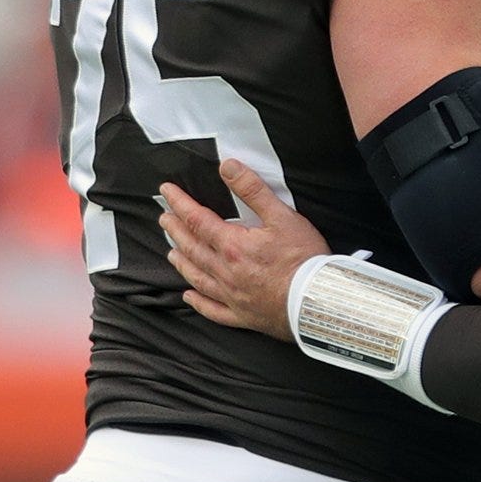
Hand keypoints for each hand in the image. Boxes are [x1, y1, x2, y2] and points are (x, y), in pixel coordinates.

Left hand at [158, 161, 329, 341]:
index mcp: (233, 245)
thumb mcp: (282, 216)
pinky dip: (198, 302)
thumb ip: (253, 190)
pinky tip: (188, 296)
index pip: (197, 219)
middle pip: (192, 247)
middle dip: (175, 230)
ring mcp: (231, 295)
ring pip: (197, 277)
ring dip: (182, 263)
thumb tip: (228, 166)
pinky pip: (212, 309)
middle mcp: (225, 271)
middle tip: (164, 219)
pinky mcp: (242, 314)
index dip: (180, 203)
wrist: (316, 300)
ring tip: (171, 252)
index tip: (167, 192)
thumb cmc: (303, 258)